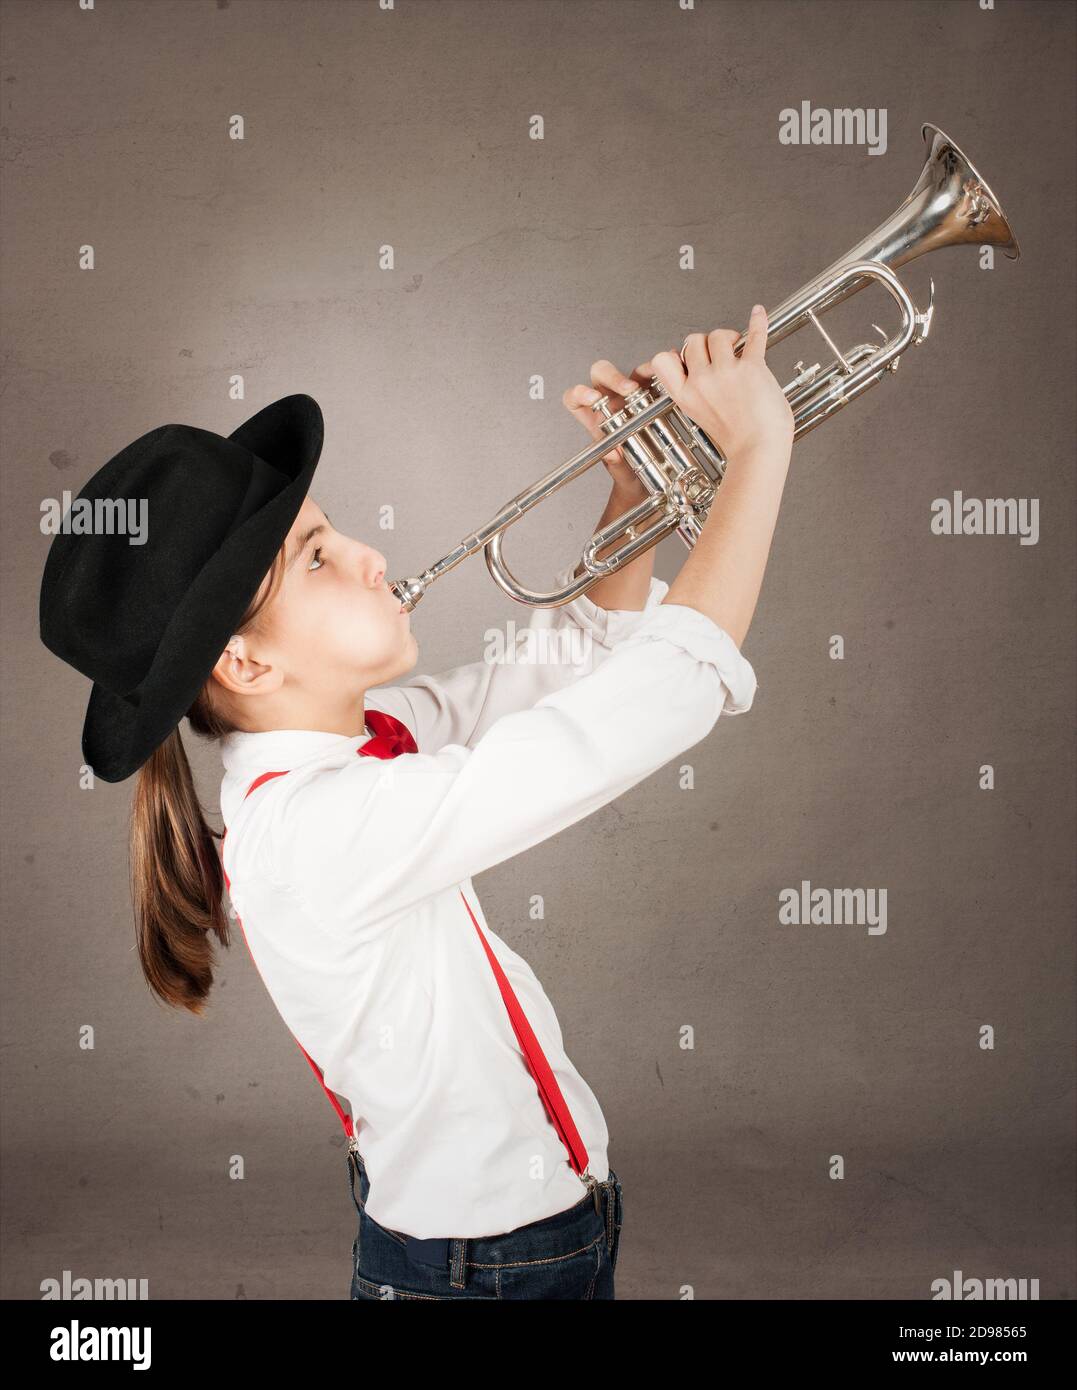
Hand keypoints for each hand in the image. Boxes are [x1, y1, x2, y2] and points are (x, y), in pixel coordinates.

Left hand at [562, 359, 653, 495]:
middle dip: (613, 377)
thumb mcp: (622, 474)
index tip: (593, 399)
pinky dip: (665, 372)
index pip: (575, 398)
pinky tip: (674, 373)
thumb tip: (614, 455)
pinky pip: (658, 376)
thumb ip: (616, 466)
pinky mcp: (655, 392)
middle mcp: (611, 400)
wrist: (651, 480)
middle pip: (601, 374)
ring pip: (633, 371)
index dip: (580, 393)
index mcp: (594, 418)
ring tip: (656, 379)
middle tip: (629, 390)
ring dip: (644, 371)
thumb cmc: (628, 473)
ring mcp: (634, 394)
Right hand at [650, 306, 793, 464]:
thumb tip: (701, 365)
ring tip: (738, 348)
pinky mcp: (751, 367)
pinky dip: (759, 321)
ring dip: (729, 337)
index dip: (675, 354)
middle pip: (692, 341)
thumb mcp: (701, 415)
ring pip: (718, 334)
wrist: (759, 450)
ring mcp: (725, 373)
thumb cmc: (737, 438)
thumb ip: (696, 391)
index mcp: (686, 395)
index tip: (687, 357)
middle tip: (720, 354)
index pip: (663, 360)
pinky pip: (754, 335)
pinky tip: (758, 314)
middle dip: (706, 343)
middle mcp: (701, 382)